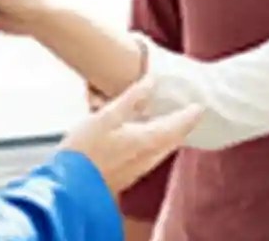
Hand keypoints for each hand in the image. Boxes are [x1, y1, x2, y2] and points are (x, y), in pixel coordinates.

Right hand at [59, 75, 202, 193]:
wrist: (69, 189)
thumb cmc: (85, 150)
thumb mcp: (106, 117)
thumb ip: (131, 99)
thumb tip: (152, 80)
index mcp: (146, 141)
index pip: (176, 126)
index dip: (189, 116)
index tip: (200, 107)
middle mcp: (147, 158)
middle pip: (173, 140)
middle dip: (183, 127)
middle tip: (191, 115)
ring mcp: (137, 170)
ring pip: (162, 150)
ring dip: (171, 137)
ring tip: (173, 125)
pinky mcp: (126, 176)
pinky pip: (151, 157)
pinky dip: (157, 145)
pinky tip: (147, 141)